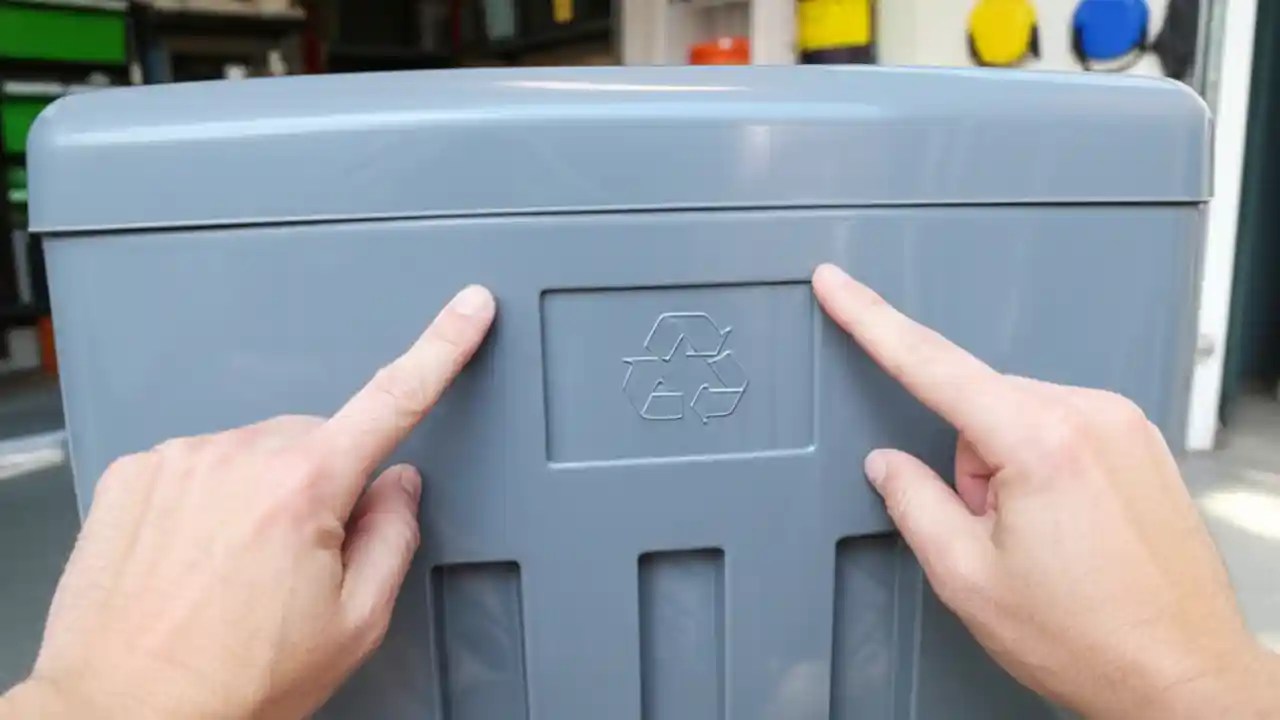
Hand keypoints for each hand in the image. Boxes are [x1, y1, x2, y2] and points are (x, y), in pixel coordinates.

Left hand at [1, 286, 495, 719]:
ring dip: (262, 495)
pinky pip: (199, 466)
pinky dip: (210, 501)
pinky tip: (197, 560)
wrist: (122, 714)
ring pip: (255, 454)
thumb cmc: (232, 683)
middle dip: (323, 486)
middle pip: (316, 442)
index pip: (393, 400)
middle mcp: (238, 456)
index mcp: (304, 488)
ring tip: (235, 573)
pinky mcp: (134, 474)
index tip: (468, 308)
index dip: (442, 348)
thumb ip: (394, 538)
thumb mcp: (353, 624)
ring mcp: (178, 460)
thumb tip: (397, 487)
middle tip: (299, 565)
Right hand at [812, 264, 1278, 719]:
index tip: (837, 285)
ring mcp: (1124, 425)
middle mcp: (1089, 415)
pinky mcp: (1143, 442)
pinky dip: (1047, 469)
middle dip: (969, 466)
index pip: (931, 364)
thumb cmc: (1091, 639)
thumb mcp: (968, 578)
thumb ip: (913, 504)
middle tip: (999, 537)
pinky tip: (1071, 529)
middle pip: (979, 407)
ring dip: (1009, 469)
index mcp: (1038, 442)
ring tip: (1045, 541)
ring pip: (1020, 419)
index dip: (870, 320)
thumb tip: (889, 465)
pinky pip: (1063, 430)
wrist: (1186, 679)